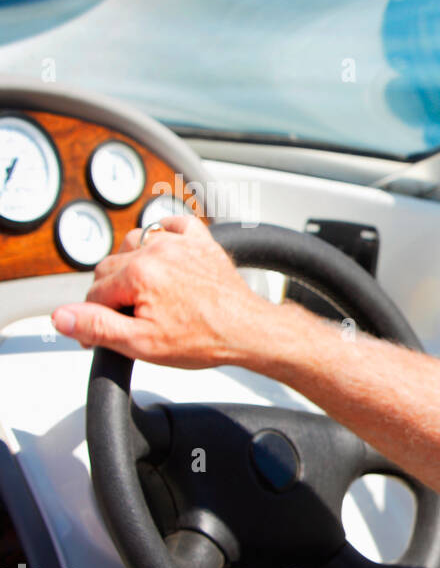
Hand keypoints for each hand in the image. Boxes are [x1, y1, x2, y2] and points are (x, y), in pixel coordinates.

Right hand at [51, 214, 272, 368]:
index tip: (100, 335)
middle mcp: (158, 250)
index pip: (95, 292)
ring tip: (144, 293)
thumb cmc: (205, 339)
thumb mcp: (142, 343)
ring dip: (132, 264)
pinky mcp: (201, 241)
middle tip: (128, 318)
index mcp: (139, 273)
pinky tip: (163, 254)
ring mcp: (181, 243)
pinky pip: (172, 224)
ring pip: (134, 243)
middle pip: (110, 266)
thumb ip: (97, 326)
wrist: (249, 331)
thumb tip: (61, 316)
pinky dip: (163, 234)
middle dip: (113, 293)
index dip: (94, 317)